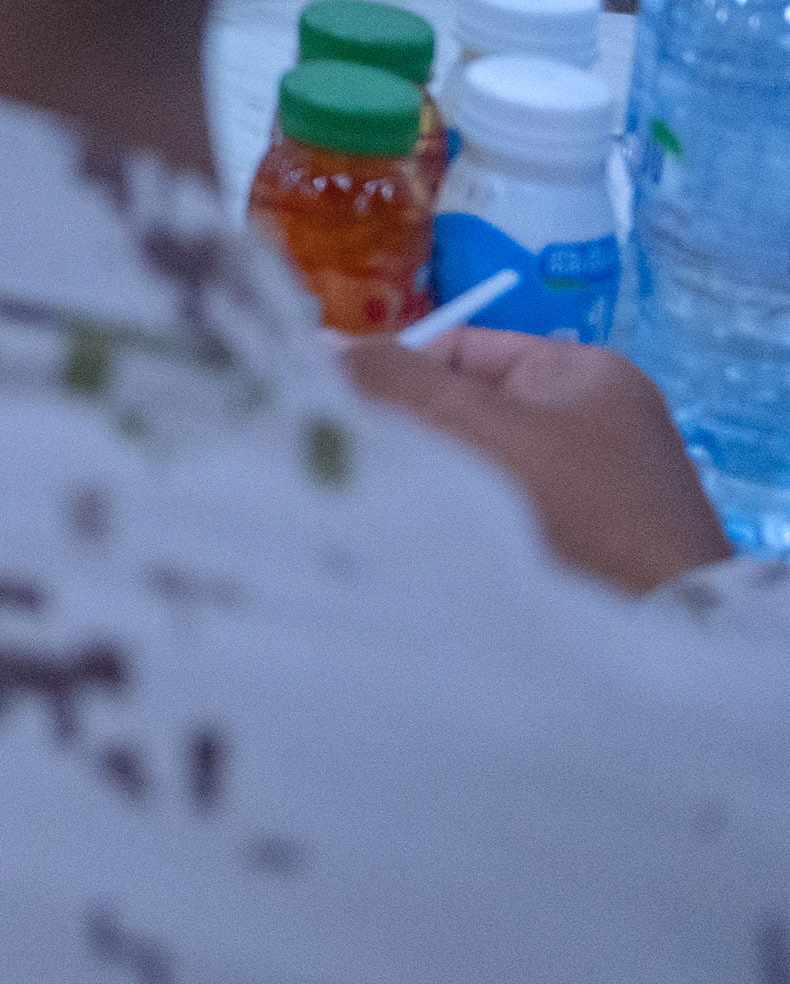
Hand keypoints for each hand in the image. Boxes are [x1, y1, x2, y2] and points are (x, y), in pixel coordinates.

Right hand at [346, 328, 734, 592]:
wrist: (668, 636)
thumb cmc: (578, 514)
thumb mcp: (479, 429)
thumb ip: (397, 379)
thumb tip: (316, 348)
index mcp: (584, 372)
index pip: (457, 348)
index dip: (392, 373)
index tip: (340, 415)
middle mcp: (597, 422)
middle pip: (464, 409)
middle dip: (411, 435)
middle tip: (355, 466)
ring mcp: (598, 490)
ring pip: (477, 467)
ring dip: (435, 486)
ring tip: (387, 512)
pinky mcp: (593, 547)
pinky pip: (503, 516)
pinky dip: (466, 528)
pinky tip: (431, 552)